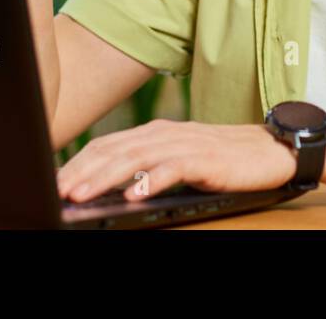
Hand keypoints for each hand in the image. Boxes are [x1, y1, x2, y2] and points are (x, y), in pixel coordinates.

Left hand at [56, 119, 297, 202]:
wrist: (270, 149)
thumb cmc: (224, 158)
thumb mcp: (179, 157)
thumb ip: (148, 164)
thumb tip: (113, 185)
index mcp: (155, 132)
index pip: (108, 145)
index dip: (78, 162)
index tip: (56, 182)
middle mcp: (166, 133)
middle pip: (115, 150)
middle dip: (82, 171)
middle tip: (59, 191)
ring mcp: (185, 143)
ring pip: (136, 158)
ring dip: (105, 177)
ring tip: (82, 194)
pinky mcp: (205, 158)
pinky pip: (173, 168)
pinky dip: (152, 180)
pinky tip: (135, 193)